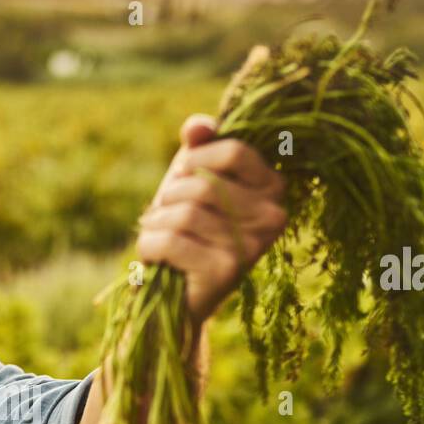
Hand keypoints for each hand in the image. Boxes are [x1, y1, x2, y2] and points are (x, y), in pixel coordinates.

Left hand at [137, 110, 287, 324]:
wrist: (178, 296)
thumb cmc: (188, 229)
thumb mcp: (194, 178)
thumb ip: (199, 146)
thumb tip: (197, 126)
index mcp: (274, 188)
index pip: (233, 151)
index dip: (196, 158)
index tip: (183, 176)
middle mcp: (274, 217)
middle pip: (204, 184)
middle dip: (171, 195)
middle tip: (167, 214)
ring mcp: (253, 246)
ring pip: (184, 213)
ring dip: (157, 222)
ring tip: (161, 235)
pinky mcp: (226, 272)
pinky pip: (170, 241)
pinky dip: (149, 245)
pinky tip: (155, 258)